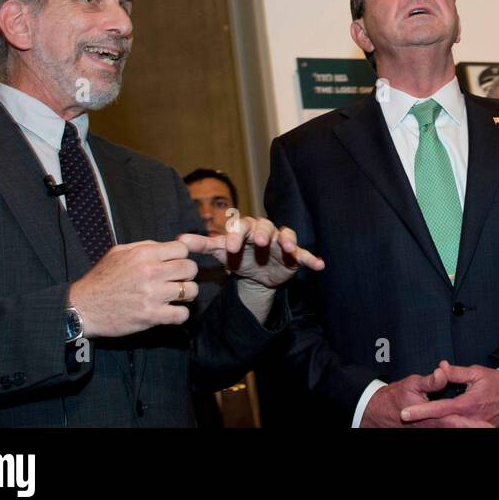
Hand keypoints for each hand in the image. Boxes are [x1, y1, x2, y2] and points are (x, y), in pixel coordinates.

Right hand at [68, 239, 199, 338]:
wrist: (82, 307)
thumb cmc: (100, 279)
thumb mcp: (118, 252)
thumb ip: (145, 246)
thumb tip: (167, 246)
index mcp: (144, 255)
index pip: (182, 249)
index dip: (180, 257)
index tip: (173, 265)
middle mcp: (151, 272)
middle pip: (190, 268)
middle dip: (186, 274)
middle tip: (177, 281)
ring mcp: (152, 295)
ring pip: (191, 290)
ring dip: (186, 294)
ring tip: (175, 297)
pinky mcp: (151, 316)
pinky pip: (182, 314)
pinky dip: (180, 314)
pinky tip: (171, 312)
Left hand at [179, 212, 322, 289]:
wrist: (256, 273)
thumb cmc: (238, 256)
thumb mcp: (221, 252)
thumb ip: (203, 245)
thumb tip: (178, 240)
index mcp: (245, 229)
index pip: (240, 227)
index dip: (237, 235)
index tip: (231, 247)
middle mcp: (265, 231)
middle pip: (265, 226)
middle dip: (262, 233)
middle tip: (259, 241)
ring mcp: (281, 242)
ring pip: (285, 235)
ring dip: (287, 240)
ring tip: (287, 248)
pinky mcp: (294, 255)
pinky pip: (304, 253)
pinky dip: (311, 258)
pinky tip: (320, 265)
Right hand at [360, 367, 490, 427]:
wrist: (378, 413)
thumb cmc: (396, 396)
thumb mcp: (412, 383)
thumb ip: (430, 380)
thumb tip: (443, 370)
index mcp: (432, 417)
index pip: (457, 422)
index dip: (474, 425)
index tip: (489, 425)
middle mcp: (432, 428)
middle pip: (459, 430)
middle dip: (477, 430)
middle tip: (495, 428)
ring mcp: (430, 431)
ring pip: (453, 432)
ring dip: (471, 430)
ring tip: (490, 428)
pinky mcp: (429, 430)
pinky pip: (447, 431)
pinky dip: (461, 429)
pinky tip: (473, 427)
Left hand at [399, 361, 498, 427]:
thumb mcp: (477, 373)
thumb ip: (456, 372)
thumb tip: (440, 367)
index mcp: (468, 404)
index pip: (439, 408)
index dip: (421, 411)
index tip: (405, 413)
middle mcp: (470, 420)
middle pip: (441, 423)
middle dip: (423, 421)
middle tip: (405, 418)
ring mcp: (475, 428)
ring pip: (451, 430)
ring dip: (435, 426)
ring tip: (420, 422)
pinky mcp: (480, 431)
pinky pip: (462, 431)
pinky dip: (450, 428)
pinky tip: (441, 424)